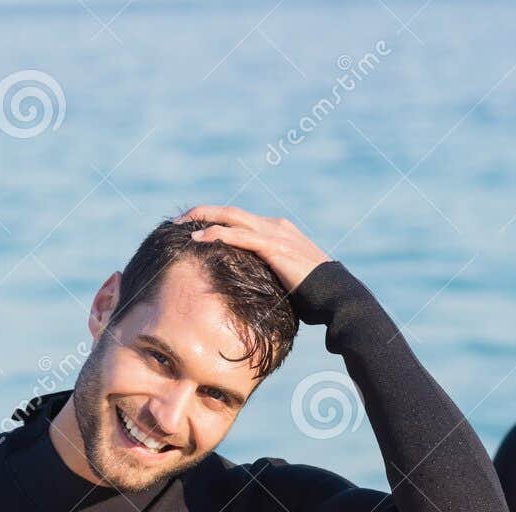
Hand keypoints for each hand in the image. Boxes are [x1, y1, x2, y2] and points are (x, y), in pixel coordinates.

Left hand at [172, 205, 329, 293]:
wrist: (337, 296)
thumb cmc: (314, 296)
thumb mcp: (286, 280)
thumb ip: (269, 276)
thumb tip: (252, 293)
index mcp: (277, 231)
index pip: (240, 219)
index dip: (216, 220)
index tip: (194, 227)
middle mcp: (275, 226)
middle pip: (231, 211)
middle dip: (203, 213)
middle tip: (178, 221)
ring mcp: (275, 234)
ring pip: (231, 217)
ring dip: (203, 219)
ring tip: (180, 226)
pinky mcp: (274, 246)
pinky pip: (239, 235)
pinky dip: (216, 234)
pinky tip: (198, 239)